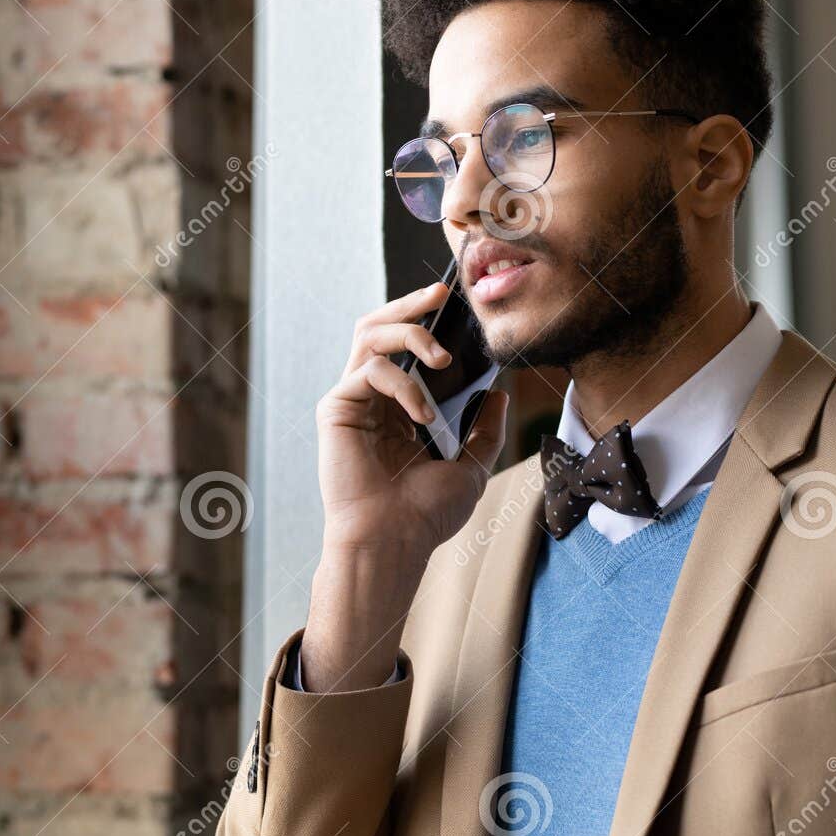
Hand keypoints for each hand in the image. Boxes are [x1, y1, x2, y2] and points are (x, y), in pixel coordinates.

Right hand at [302, 282, 507, 690]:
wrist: (394, 541)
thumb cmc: (426, 514)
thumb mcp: (471, 467)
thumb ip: (484, 429)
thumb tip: (499, 395)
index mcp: (397, 406)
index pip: (407, 346)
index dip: (427, 320)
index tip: (457, 303)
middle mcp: (371, 396)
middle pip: (380, 326)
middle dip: (411, 304)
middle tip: (442, 294)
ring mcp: (352, 399)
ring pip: (369, 334)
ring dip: (410, 332)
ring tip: (441, 357)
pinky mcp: (337, 407)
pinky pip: (371, 370)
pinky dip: (404, 384)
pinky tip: (423, 416)